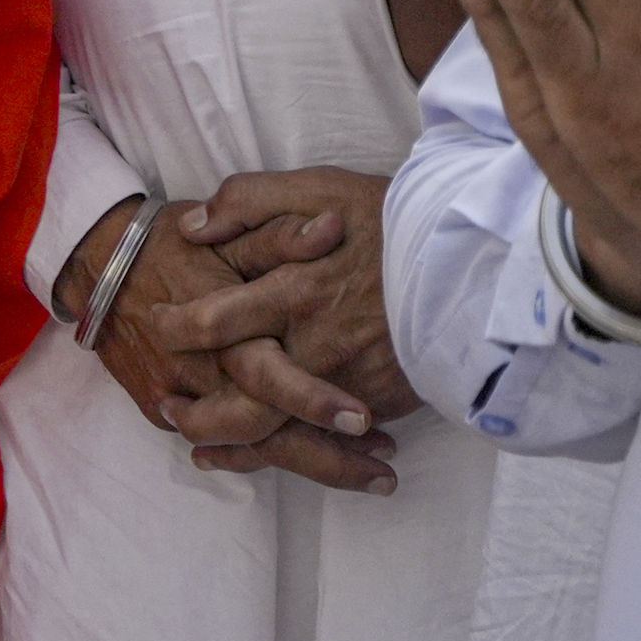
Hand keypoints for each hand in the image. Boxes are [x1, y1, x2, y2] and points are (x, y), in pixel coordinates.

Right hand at [53, 197, 394, 493]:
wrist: (95, 261)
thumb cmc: (173, 242)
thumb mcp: (229, 229)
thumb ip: (282, 232)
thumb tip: (335, 228)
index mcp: (224, 330)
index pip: (272, 378)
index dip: (318, 402)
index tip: (370, 420)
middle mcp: (203, 373)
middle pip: (268, 434)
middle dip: (329, 461)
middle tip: (386, 474)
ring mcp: (178, 397)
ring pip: (247, 449)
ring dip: (309, 465)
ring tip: (367, 474)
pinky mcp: (161, 408)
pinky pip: (215, 445)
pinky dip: (259, 458)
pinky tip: (305, 460)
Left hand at [165, 168, 422, 431]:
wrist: (483, 259)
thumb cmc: (394, 217)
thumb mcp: (319, 185)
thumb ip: (249, 200)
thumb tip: (191, 226)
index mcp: (294, 289)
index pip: (217, 321)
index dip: (179, 329)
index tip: (157, 326)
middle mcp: (317, 346)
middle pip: (244, 404)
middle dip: (200, 419)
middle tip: (170, 411)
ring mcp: (352, 383)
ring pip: (284, 436)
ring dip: (243, 449)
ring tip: (207, 451)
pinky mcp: (383, 403)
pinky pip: (331, 441)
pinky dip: (302, 455)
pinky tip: (276, 454)